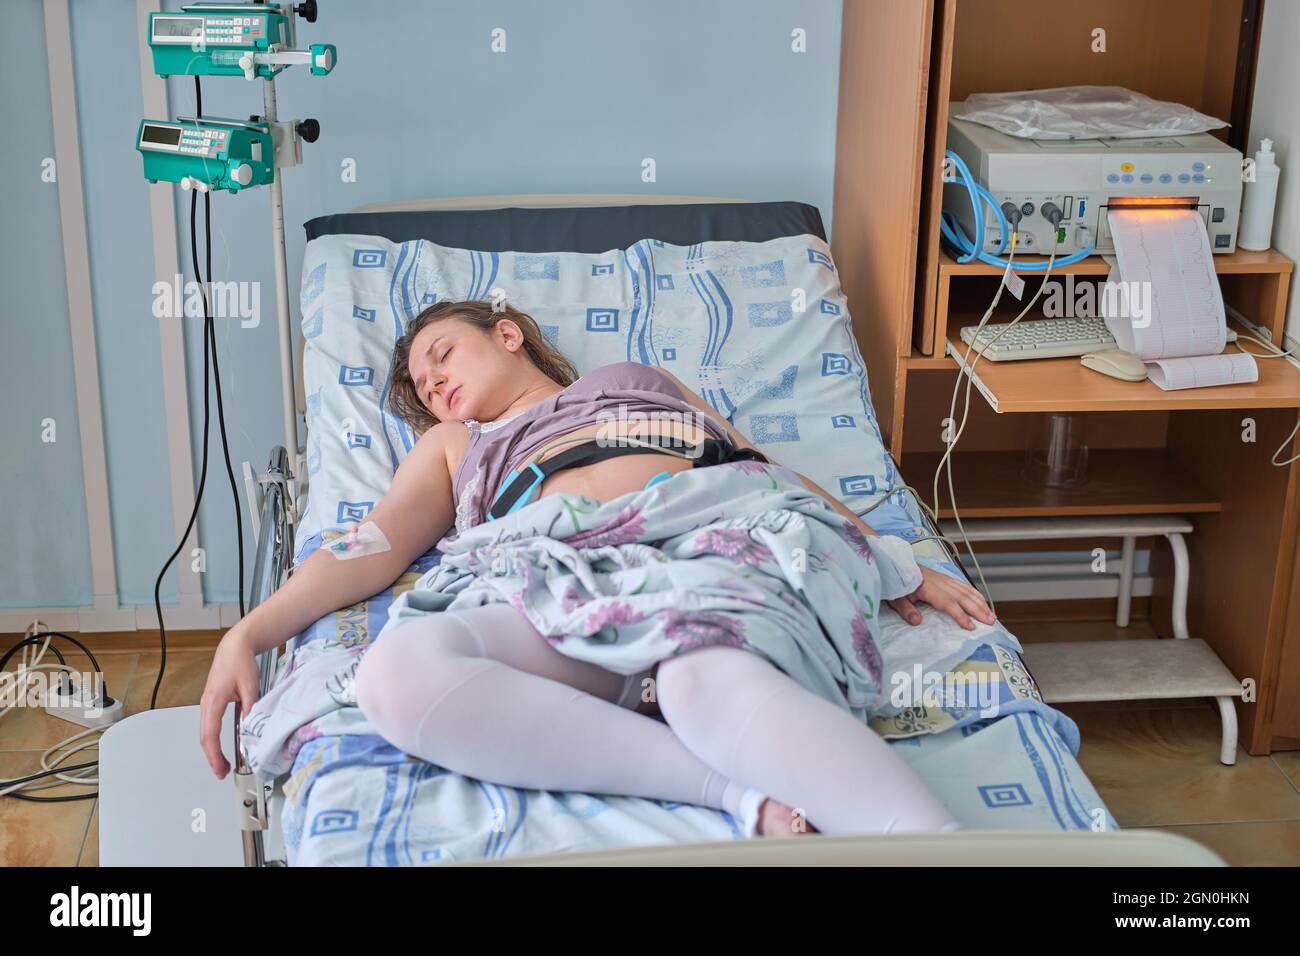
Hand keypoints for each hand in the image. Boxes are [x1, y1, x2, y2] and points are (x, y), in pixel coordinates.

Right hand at [199, 623, 261, 779]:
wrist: (234, 647)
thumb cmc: (240, 662)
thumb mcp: (251, 686)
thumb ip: (251, 708)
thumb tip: (251, 728)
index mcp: (213, 701)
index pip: (210, 734)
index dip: (215, 754)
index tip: (221, 767)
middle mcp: (206, 704)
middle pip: (204, 737)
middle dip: (212, 757)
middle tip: (222, 772)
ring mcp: (207, 704)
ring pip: (205, 733)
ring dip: (212, 750)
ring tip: (222, 764)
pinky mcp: (211, 703)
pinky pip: (209, 726)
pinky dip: (213, 740)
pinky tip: (222, 748)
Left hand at [887, 565, 996, 629]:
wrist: (896, 564)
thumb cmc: (896, 582)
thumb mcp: (896, 598)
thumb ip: (905, 609)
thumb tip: (917, 621)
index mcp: (928, 588)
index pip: (948, 603)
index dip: (960, 615)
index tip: (971, 627)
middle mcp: (939, 582)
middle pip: (962, 597)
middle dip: (978, 610)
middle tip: (991, 622)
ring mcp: (944, 579)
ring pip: (966, 591)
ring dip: (981, 603)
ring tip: (992, 615)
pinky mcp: (945, 577)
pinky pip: (963, 585)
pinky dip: (975, 593)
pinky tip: (983, 601)